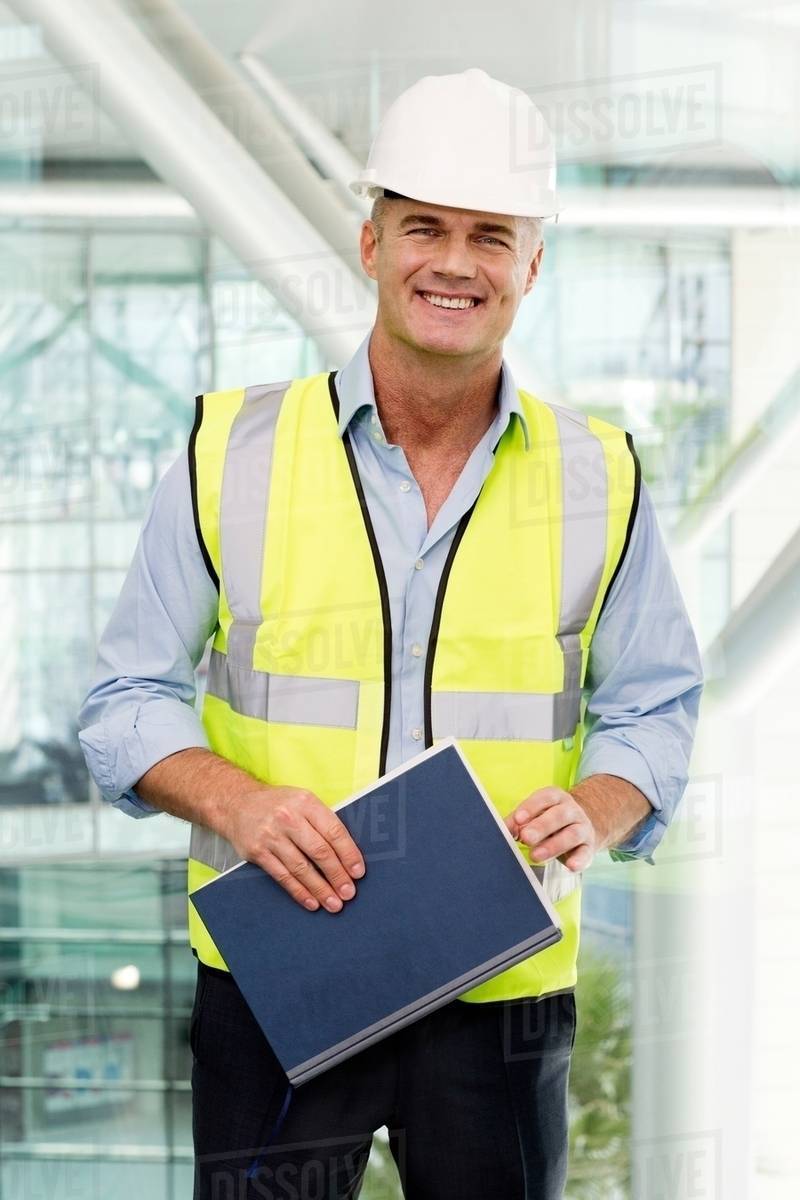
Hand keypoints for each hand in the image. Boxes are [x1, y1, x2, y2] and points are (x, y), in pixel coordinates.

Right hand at [222, 786, 365, 912]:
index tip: (358, 872)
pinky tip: (311, 901)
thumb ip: (322, 821)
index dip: (348, 854)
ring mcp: (271, 835)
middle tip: (348, 893)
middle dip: (337, 875)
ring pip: (301, 868)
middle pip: (319, 852)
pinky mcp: (257, 852)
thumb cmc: (277, 805)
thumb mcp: (302, 801)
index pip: (333, 831)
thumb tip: (347, 854)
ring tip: (333, 903)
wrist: (236, 804)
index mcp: (305, 802)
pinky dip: (299, 891)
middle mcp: (288, 818)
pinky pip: (282, 876)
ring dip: (320, 889)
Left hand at [505, 786, 600, 872]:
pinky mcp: (589, 846)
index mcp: (556, 798)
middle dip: (541, 826)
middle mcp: (571, 810)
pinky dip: (579, 860)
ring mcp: (582, 828)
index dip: (531, 807)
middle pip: (559, 815)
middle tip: (526, 838)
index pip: (545, 798)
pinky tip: (571, 866)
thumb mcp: (535, 814)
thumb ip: (517, 822)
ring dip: (554, 845)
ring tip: (536, 855)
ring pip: (571, 834)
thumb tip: (501, 830)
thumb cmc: (550, 820)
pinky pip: (585, 853)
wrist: (583, 825)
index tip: (518, 819)